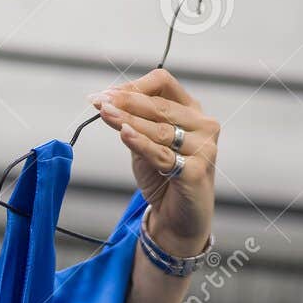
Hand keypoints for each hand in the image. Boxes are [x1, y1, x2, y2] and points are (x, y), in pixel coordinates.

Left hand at [88, 68, 218, 257]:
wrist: (177, 219)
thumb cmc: (162, 178)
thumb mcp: (146, 145)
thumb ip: (134, 124)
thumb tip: (106, 102)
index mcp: (192, 111)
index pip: (163, 84)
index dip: (134, 86)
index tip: (106, 94)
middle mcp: (203, 125)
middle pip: (159, 106)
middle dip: (125, 103)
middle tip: (98, 101)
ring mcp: (204, 148)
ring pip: (159, 129)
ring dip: (128, 120)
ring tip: (104, 113)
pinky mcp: (196, 171)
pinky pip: (161, 154)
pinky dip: (141, 143)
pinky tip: (124, 133)